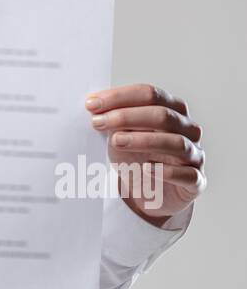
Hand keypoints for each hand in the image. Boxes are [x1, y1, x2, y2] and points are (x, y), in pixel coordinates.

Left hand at [84, 83, 205, 226]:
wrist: (148, 194)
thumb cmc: (135, 157)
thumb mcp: (120, 134)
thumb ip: (112, 118)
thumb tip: (91, 104)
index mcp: (172, 109)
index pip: (149, 94)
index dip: (120, 97)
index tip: (91, 104)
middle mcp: (188, 129)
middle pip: (163, 115)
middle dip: (127, 117)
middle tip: (98, 123)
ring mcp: (195, 155)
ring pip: (176, 142)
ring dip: (144, 140)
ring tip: (116, 141)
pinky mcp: (197, 181)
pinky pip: (188, 174)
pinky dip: (166, 171)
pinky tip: (145, 169)